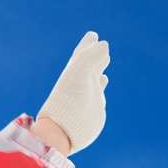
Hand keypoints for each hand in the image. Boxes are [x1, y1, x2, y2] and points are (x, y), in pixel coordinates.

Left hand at [34, 31, 109, 154]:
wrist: (64, 131)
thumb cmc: (69, 102)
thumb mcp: (81, 73)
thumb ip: (91, 57)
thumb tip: (103, 45)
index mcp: (75, 73)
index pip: (82, 54)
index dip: (87, 45)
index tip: (92, 36)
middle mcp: (81, 84)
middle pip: (88, 64)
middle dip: (93, 53)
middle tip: (97, 42)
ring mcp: (87, 96)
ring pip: (93, 77)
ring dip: (97, 68)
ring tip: (104, 59)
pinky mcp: (94, 109)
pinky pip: (97, 93)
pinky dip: (100, 84)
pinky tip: (103, 81)